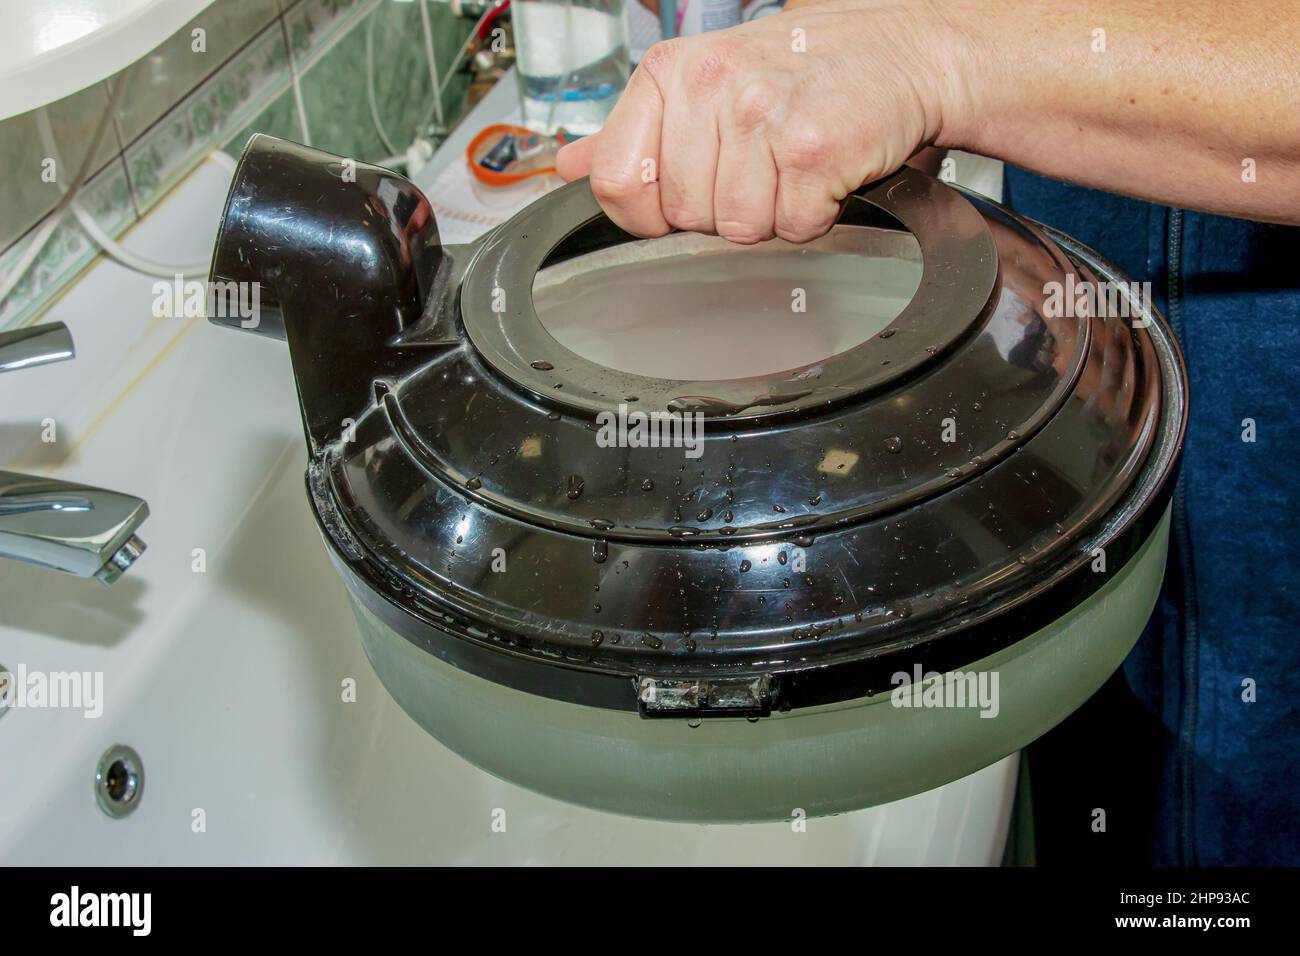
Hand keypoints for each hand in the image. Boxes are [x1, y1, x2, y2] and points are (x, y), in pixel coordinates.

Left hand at [555, 0, 975, 242]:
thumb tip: (568, 166)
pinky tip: (824, 175)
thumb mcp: (704, 84)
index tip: (684, 199)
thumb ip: (633, 133)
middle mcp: (710, 85)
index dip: (650, 211)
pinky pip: (791, 227)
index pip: (618, 181)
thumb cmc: (805, 72)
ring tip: (793, 168)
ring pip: (737, 228)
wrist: (904, 56)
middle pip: (683, 214)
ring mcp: (760, 114)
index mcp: (670, 72)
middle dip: (725, 211)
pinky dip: (815, 216)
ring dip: (774, 214)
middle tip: (762, 168)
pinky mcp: (811, 147)